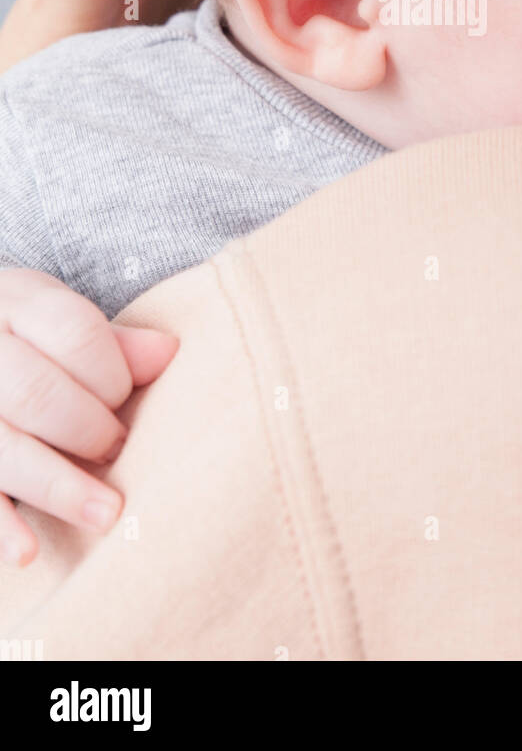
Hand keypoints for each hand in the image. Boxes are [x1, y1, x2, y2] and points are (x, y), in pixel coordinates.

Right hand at [0, 268, 177, 565]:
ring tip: (106, 514)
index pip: (72, 331)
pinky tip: (27, 552)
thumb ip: (111, 342)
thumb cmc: (22, 336)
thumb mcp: (57, 319)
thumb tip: (169, 352)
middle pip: (37, 392)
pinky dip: (1, 525)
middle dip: (88, 430)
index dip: (110, 373)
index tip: (126, 402)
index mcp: (14, 303)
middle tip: (116, 451)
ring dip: (58, 485)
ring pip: (5, 447)